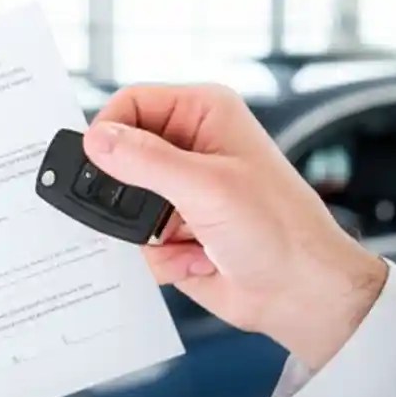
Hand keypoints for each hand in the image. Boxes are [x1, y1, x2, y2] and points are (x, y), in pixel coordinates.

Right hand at [83, 84, 387, 369]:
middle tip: (154, 214)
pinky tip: (200, 257)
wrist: (299, 293)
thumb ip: (145, 161)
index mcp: (204, 115)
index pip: (131, 104)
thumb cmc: (280, 230)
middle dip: (129, 196)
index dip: (108, 131)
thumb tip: (97, 140)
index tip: (96, 163)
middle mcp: (190, 148)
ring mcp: (182, 192)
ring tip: (190, 239)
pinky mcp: (176, 230)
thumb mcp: (206, 187)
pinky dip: (163, 257)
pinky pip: (139, 242)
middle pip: (121, 157)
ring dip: (150, 234)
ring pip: (125, 206)